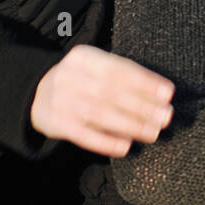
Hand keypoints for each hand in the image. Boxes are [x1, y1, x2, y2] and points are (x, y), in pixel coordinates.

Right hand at [30, 45, 174, 156]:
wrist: (36, 94)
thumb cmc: (82, 81)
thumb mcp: (96, 69)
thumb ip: (125, 77)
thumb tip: (163, 95)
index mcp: (83, 57)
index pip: (118, 68)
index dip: (145, 81)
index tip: (168, 93)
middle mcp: (69, 76)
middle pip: (110, 92)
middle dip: (142, 106)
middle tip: (166, 116)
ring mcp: (59, 100)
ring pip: (99, 114)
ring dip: (130, 125)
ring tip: (153, 132)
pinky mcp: (53, 123)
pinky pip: (82, 134)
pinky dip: (106, 142)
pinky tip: (125, 147)